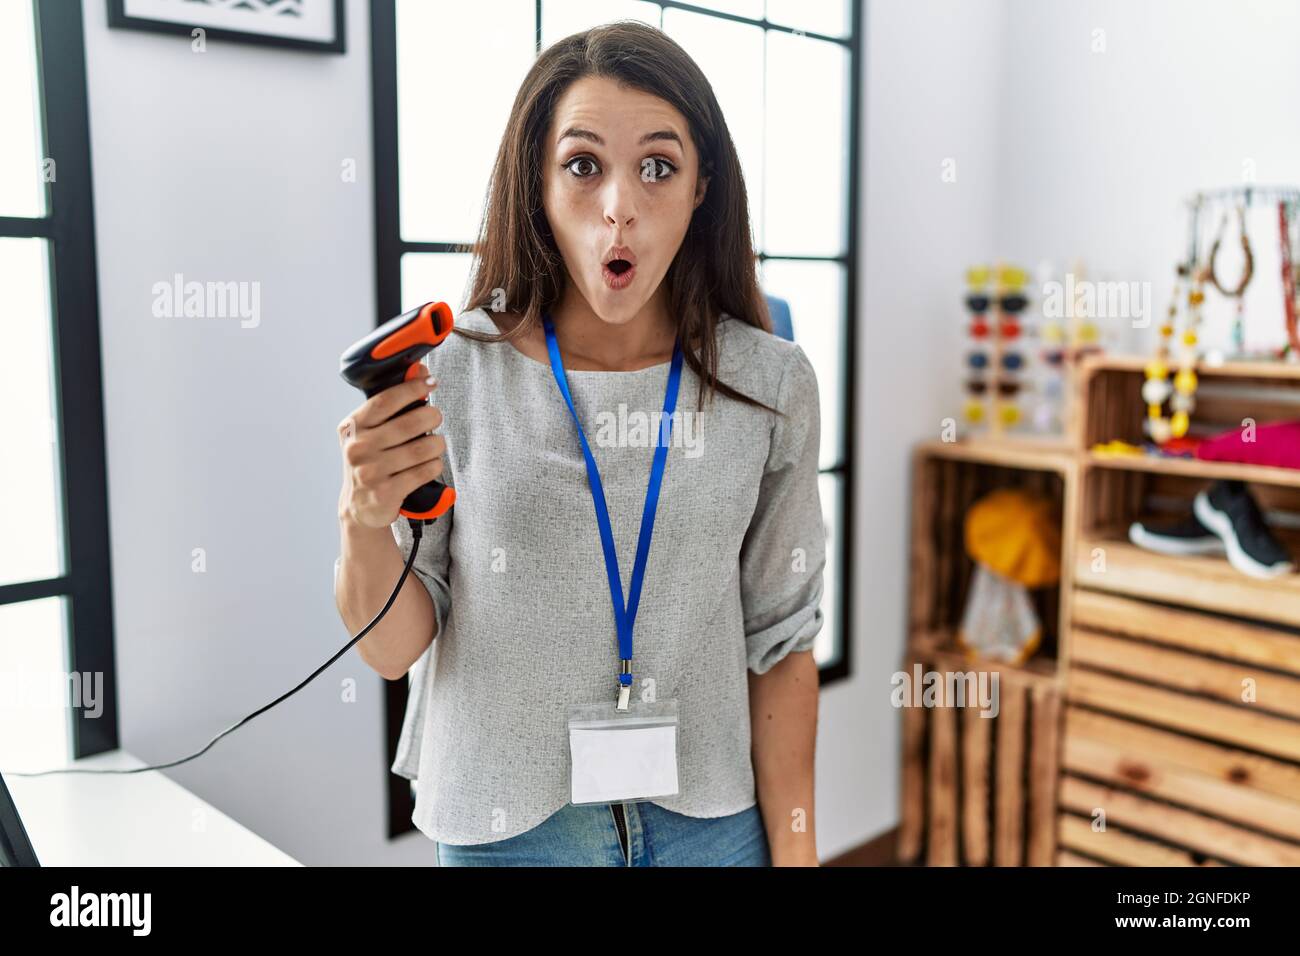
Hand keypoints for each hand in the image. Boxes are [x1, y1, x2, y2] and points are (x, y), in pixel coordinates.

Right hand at [338, 370, 444, 528]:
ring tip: (436, 443)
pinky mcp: (386, 493)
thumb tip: (421, 371)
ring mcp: (370, 472)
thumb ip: (392, 405)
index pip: (384, 401)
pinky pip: (423, 472)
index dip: (411, 389)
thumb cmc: (370, 461)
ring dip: (436, 444)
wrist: (359, 507)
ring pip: (420, 449)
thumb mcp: (371, 432)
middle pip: (407, 424)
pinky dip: (434, 465)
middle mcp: (358, 448)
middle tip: (436, 416)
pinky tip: (432, 463)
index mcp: (352, 427)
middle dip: (431, 416)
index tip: (430, 382)